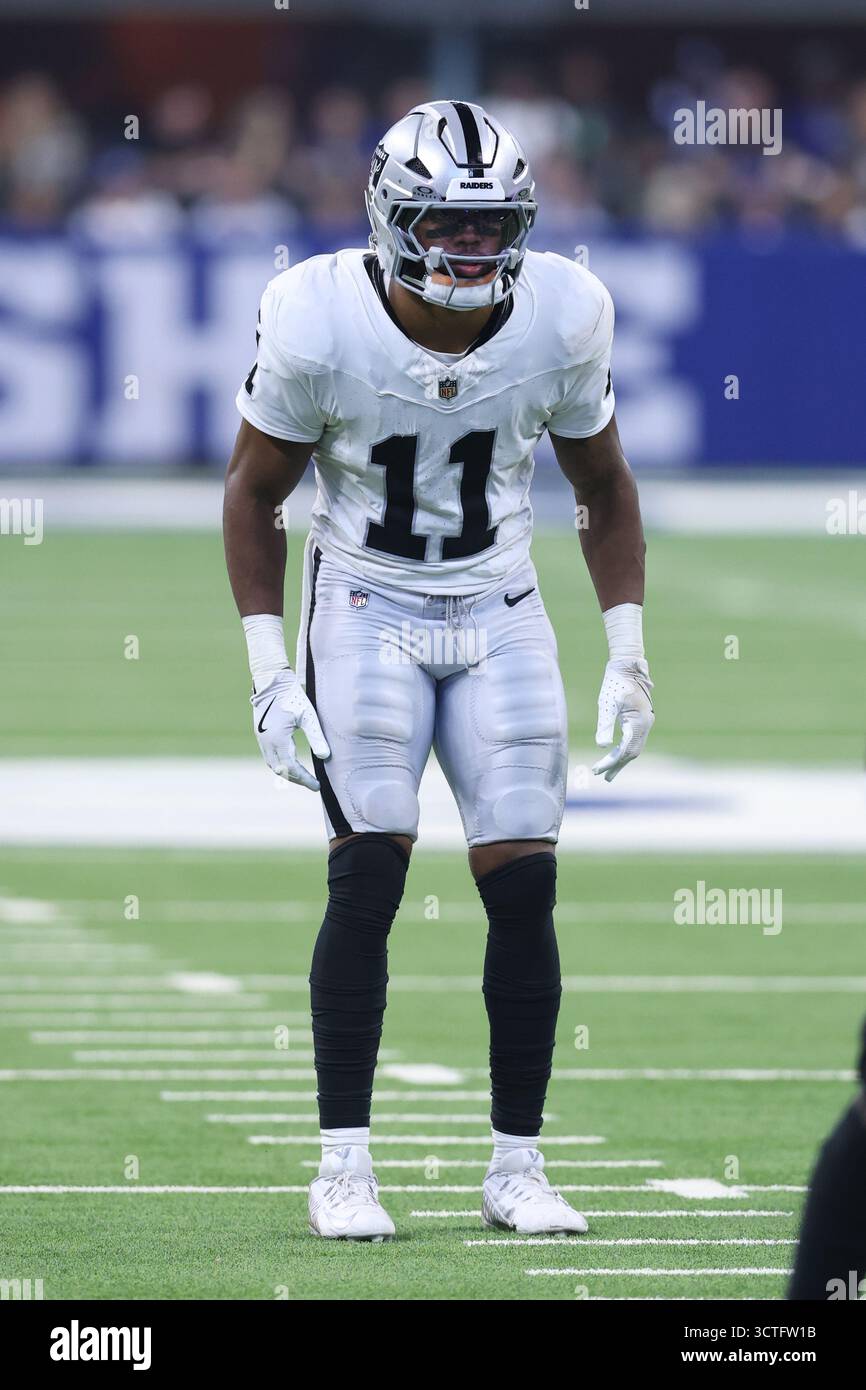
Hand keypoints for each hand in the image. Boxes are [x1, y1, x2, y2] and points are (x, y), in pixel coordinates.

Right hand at [251, 668, 329, 790]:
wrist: (271, 681)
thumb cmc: (292, 696)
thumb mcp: (308, 716)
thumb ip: (317, 737)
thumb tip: (325, 756)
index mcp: (278, 740)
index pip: (291, 768)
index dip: (304, 779)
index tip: (317, 786)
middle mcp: (266, 742)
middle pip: (280, 770)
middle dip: (296, 779)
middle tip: (312, 784)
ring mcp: (261, 739)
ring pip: (273, 764)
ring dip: (287, 772)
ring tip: (303, 776)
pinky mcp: (261, 734)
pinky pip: (270, 756)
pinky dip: (281, 763)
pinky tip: (292, 762)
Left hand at [592, 658, 653, 782]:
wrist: (628, 665)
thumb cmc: (615, 682)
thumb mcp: (607, 704)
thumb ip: (605, 725)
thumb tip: (603, 747)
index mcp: (638, 722)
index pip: (626, 751)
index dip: (612, 763)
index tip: (597, 770)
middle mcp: (645, 724)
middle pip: (632, 753)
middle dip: (617, 766)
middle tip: (603, 777)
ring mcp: (646, 722)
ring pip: (635, 747)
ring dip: (622, 760)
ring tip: (608, 772)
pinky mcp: (642, 719)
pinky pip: (635, 740)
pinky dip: (625, 750)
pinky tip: (616, 754)